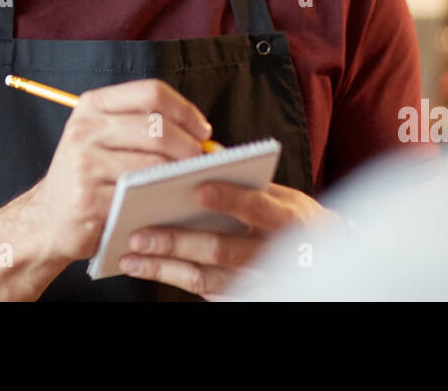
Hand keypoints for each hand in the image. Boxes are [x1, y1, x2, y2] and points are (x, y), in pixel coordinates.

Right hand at [22, 79, 213, 263]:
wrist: (48, 219)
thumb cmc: (89, 176)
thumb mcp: (104, 137)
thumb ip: (143, 125)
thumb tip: (201, 132)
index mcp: (92, 105)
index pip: (151, 92)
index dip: (185, 110)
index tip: (203, 130)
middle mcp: (85, 129)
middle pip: (157, 128)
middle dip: (191, 146)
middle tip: (204, 161)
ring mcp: (84, 163)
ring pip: (153, 163)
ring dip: (182, 174)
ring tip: (193, 181)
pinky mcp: (89, 198)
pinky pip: (140, 195)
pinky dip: (163, 198)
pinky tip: (171, 201)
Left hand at [118, 181, 341, 297]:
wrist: (317, 257)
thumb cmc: (289, 216)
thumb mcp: (280, 194)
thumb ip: (245, 179)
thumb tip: (203, 152)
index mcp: (286, 218)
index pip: (258, 208)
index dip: (230, 199)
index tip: (198, 189)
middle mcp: (272, 253)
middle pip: (222, 249)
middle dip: (178, 241)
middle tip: (140, 233)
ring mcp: (256, 279)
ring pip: (205, 277)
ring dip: (164, 266)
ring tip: (131, 255)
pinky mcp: (242, 295)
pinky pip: (202, 290)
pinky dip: (170, 277)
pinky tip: (145, 267)